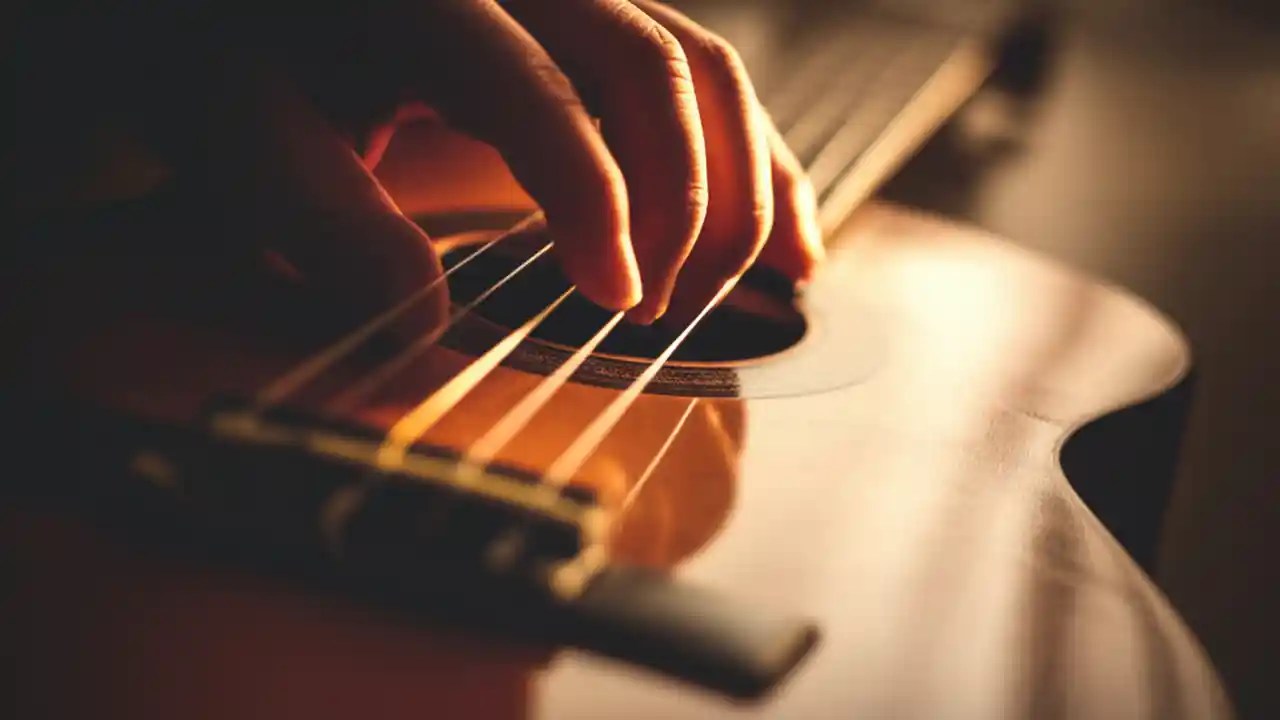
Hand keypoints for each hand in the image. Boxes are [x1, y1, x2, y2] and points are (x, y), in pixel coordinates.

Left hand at [23, 0, 821, 325]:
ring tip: (736, 288)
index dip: (595, 199)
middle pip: (651, 71)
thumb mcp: (252, 137)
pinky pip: (712, 78)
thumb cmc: (258, 66)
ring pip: (704, 68)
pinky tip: (793, 243)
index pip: (537, 96)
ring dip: (740, 185)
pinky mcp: (610, 25)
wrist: (280, 11)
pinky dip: (766, 163)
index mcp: (432, 1)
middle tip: (660, 310)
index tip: (620, 302)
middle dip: (683, 201)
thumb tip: (419, 327)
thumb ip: (323, 221)